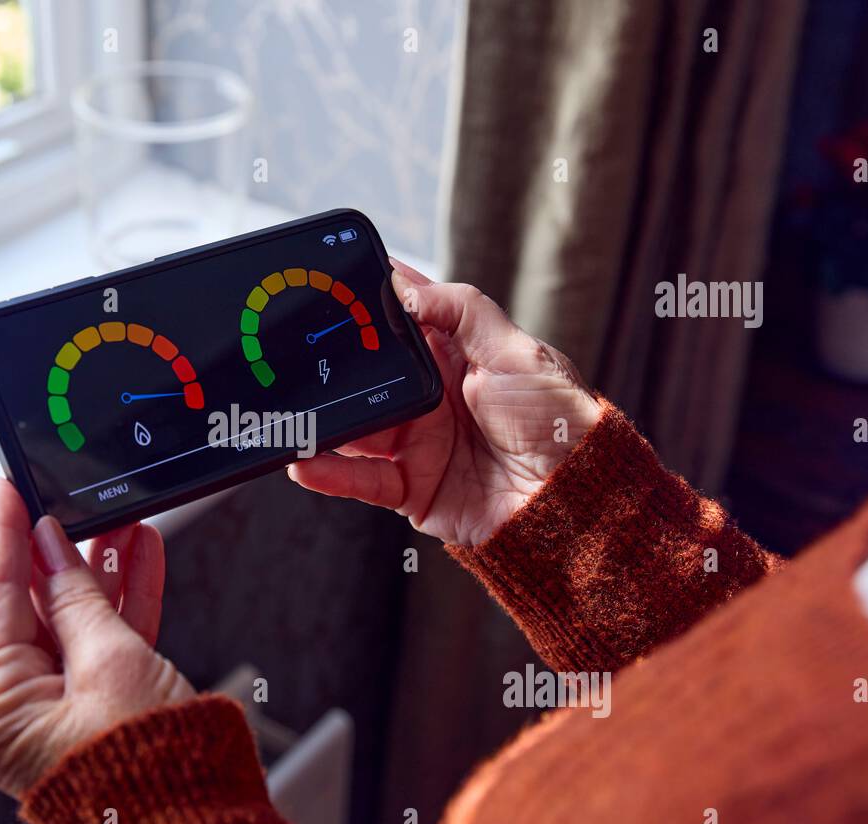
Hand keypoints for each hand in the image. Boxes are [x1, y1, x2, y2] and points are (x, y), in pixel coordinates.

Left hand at [0, 476, 194, 797]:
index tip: (1, 486)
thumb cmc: (150, 772)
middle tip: (64, 494)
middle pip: (27, 604)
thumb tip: (47, 543)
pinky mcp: (87, 710)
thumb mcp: (111, 661)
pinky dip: (117, 603)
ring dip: (96, 568)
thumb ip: (75, 595)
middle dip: (58, 546)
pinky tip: (136, 557)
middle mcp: (9, 711)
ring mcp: (49, 711)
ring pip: (68, 617)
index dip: (1, 533)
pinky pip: (95, 642)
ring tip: (120, 519)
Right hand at [288, 259, 601, 546]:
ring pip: (354, 427)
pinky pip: (361, 480)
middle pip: (365, 373)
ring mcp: (415, 442)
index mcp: (454, 355)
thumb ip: (463, 313)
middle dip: (332, 362)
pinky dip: (331, 474)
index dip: (367, 297)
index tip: (329, 278)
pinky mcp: (410, 487)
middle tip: (296, 350)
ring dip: (324, 421)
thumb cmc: (558, 422)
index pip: (400, 316)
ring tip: (293, 411)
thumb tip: (406, 288)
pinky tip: (306, 461)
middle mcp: (428, 397)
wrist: (575, 502)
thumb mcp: (519, 353)